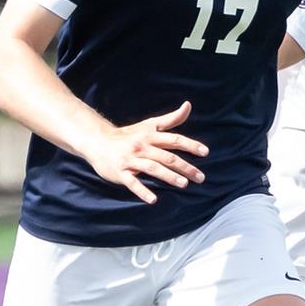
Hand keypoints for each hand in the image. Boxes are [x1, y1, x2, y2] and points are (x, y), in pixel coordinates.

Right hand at [82, 101, 206, 203]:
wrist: (98, 141)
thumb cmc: (128, 135)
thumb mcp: (149, 125)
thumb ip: (171, 119)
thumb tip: (188, 105)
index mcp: (150, 136)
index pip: (174, 140)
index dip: (190, 145)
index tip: (205, 153)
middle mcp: (142, 147)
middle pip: (167, 156)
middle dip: (185, 167)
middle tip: (201, 178)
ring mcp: (131, 160)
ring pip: (152, 168)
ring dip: (169, 176)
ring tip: (184, 184)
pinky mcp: (120, 173)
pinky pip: (132, 183)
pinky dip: (142, 191)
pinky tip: (154, 200)